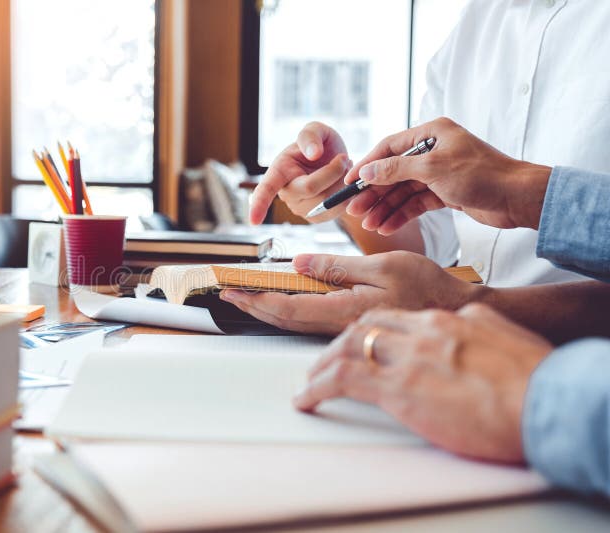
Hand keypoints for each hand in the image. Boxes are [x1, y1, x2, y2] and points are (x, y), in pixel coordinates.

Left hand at [219, 251, 486, 335]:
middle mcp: (339, 323)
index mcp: (344, 309)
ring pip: (294, 320)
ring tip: (246, 294)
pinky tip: (281, 297)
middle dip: (252, 305)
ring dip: (266, 307)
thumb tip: (298, 265)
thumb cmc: (428, 289)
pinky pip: (309, 317)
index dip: (256, 300)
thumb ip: (338, 267)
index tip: (233, 291)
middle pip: (283, 318)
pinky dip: (287, 307)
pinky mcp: (351, 323)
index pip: (287, 306)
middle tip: (228, 293)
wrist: (455, 314)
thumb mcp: (384, 267)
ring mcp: (344, 325)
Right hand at [249, 122, 353, 223]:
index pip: (266, 189)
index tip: (252, 221)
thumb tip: (313, 154)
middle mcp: (286, 194)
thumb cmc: (321, 145)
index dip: (259, 205)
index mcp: (279, 171)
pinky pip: (337, 208)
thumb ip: (310, 135)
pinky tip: (343, 183)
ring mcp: (301, 209)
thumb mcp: (316, 130)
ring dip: (342, 181)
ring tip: (342, 169)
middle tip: (344, 157)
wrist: (338, 161)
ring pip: (326, 199)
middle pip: (310, 188)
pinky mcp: (317, 217)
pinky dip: (346, 193)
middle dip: (333, 171)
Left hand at [294, 303, 553, 462]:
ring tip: (310, 381)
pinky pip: (343, 379)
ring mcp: (407, 356)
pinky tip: (307, 398)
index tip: (347, 339)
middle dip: (334, 343)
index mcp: (441, 320)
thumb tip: (459, 320)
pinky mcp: (399, 387)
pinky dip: (318, 387)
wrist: (542, 399)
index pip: (386, 316)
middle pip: (360, 326)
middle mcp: (419, 330)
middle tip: (320, 359)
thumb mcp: (497, 333)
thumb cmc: (530, 376)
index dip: (361, 328)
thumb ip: (470, 322)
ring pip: (346, 347)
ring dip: (322, 364)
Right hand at [343, 117, 551, 234]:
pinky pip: (416, 203)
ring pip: (403, 190)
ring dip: (385, 207)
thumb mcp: (433, 169)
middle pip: (393, 172)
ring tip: (370, 225)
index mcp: (431, 133)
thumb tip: (366, 170)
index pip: (389, 148)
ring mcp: (439, 172)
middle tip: (355, 211)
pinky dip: (402, 214)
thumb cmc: (482, 175)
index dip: (367, 166)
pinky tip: (388, 227)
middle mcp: (433, 150)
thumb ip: (396, 169)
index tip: (349, 183)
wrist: (518, 198)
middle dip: (374, 193)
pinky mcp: (446, 192)